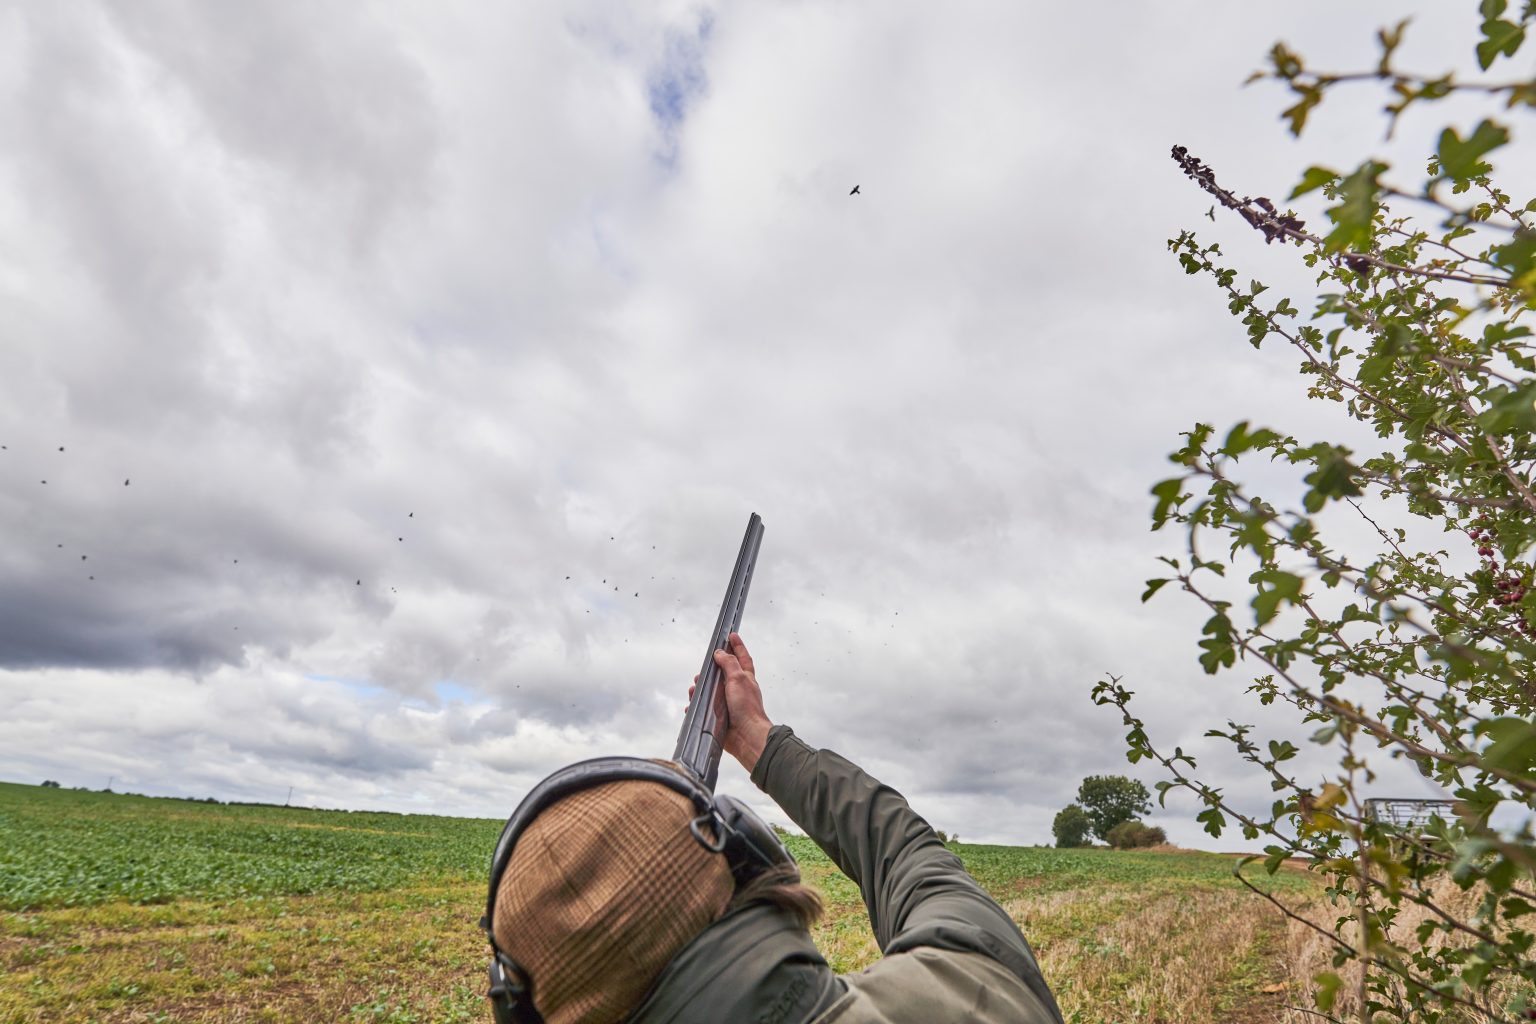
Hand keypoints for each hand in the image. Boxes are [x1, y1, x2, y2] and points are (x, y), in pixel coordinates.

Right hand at [687, 633, 773, 772]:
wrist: (747, 736)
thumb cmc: (747, 708)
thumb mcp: (739, 679)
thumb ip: (729, 663)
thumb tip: (720, 653)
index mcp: (746, 679)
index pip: (742, 657)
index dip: (738, 645)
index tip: (731, 635)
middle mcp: (737, 690)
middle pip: (723, 674)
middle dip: (711, 670)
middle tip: (703, 669)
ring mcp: (728, 703)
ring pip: (711, 691)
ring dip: (700, 689)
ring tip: (693, 689)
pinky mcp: (720, 717)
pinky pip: (704, 709)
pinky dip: (696, 706)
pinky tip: (691, 706)